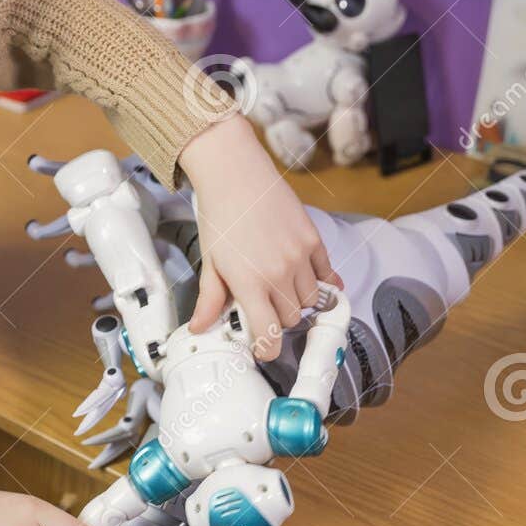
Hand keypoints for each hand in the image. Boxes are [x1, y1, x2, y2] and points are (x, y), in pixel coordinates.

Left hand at [179, 115, 338, 358]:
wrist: (236, 176)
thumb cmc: (220, 217)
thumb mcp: (210, 261)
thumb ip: (209, 298)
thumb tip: (198, 327)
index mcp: (250, 284)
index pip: (270, 334)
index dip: (268, 348)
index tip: (263, 348)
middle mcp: (278, 274)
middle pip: (292, 319)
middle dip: (279, 319)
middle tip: (265, 306)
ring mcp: (299, 257)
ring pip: (311, 300)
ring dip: (298, 301)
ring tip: (281, 287)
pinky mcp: (313, 240)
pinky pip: (327, 275)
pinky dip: (321, 282)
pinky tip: (311, 281)